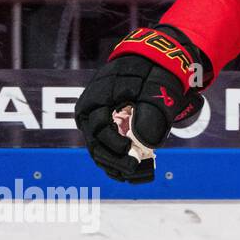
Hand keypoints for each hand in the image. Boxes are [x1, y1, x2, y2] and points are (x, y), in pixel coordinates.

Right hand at [75, 26, 208, 183]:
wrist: (145, 63)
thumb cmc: (147, 74)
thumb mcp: (150, 87)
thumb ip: (148, 111)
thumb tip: (146, 140)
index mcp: (96, 100)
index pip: (97, 127)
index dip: (112, 142)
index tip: (129, 150)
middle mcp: (90, 113)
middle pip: (95, 144)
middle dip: (114, 160)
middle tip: (133, 168)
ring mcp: (95, 124)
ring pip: (99, 152)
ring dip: (116, 166)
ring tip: (137, 175)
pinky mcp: (103, 132)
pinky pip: (105, 152)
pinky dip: (117, 164)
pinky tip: (133, 176)